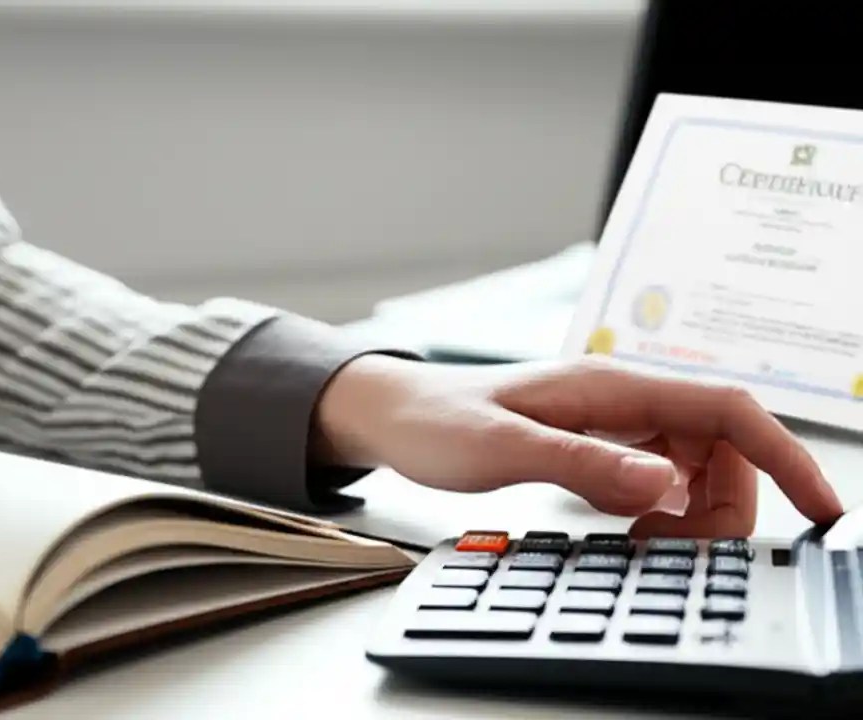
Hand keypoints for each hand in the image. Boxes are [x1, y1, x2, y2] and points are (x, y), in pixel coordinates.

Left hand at [312, 354, 842, 536]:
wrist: (392, 412)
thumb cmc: (436, 420)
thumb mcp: (503, 449)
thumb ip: (583, 464)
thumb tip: (666, 484)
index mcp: (611, 385)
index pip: (727, 410)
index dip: (784, 455)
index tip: (819, 505)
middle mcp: (621, 396)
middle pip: (723, 444)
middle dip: (727, 501)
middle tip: (676, 544)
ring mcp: (611, 417)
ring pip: (695, 462)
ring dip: (693, 506)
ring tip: (643, 536)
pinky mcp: (596, 440)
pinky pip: (658, 472)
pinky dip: (660, 503)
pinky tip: (627, 523)